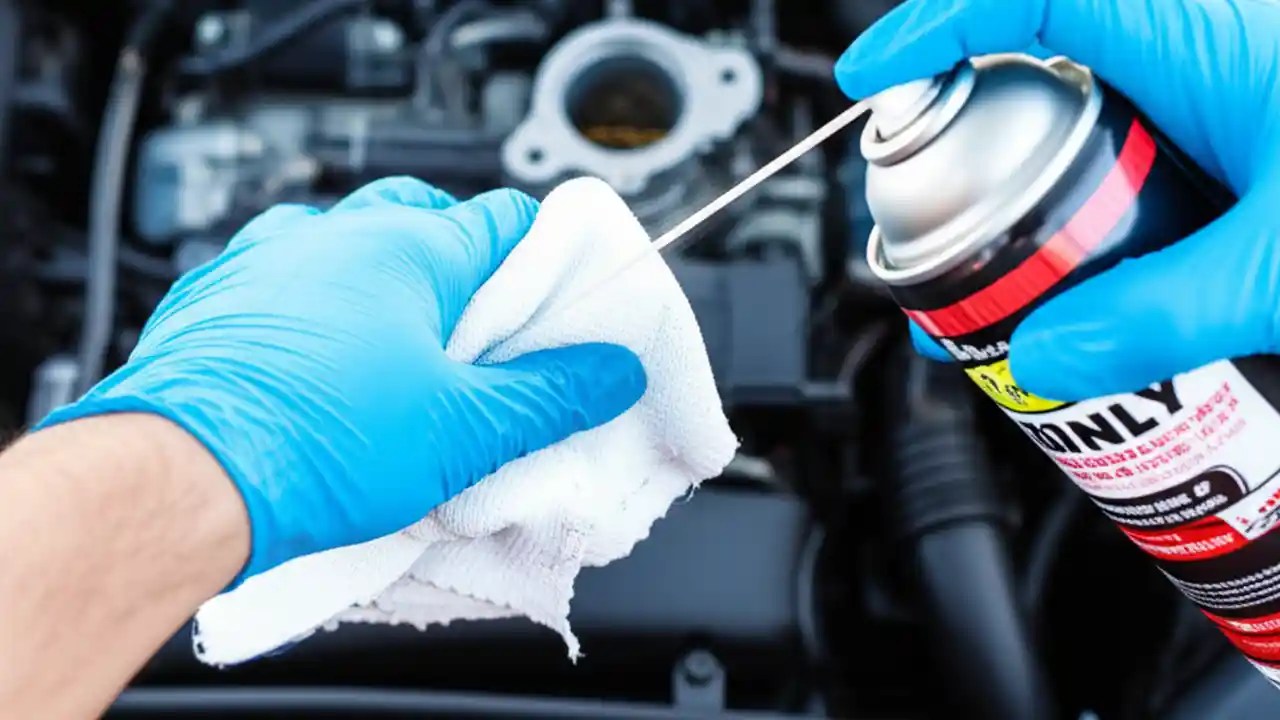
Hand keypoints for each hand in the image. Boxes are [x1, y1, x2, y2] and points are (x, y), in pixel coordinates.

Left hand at [37, 177, 646, 580]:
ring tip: (403, 356)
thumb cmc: (318, 447)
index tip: (559, 308)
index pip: (508, 222)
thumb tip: (613, 370)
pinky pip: (288, 281)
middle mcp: (336, 234)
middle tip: (484, 342)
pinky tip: (324, 366)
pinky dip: (320, 309)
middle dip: (466, 273)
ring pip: (353, 248)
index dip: (546, 263)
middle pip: (430, 223)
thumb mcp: (464, 430)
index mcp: (410, 249)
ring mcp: (268, 257)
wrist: (180, 479)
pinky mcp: (217, 295)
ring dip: (388, 287)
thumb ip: (551, 394)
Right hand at [835, 0, 1279, 399]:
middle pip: (1035, 79)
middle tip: (924, 215)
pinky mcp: (1240, 142)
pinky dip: (1084, 217)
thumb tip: (1038, 358)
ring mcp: (1220, 95)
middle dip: (963, 145)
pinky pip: (1132, 166)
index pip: (1026, 2)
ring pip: (1082, 131)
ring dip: (1023, 194)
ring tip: (992, 281)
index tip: (867, 77)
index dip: (929, 30)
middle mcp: (1198, 54)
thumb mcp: (1275, 272)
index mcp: (1198, 38)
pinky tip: (1083, 287)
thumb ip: (1153, 319)